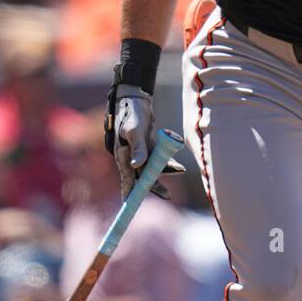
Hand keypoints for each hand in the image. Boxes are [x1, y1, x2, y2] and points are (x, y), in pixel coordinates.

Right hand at [104, 82, 179, 199]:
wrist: (134, 96)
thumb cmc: (131, 111)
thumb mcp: (134, 130)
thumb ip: (138, 148)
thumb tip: (137, 166)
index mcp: (122, 154)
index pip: (126, 177)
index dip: (130, 191)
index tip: (132, 203)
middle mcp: (128, 154)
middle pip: (140, 175)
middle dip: (153, 185)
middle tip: (168, 195)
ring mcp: (137, 149)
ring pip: (150, 166)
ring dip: (163, 170)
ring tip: (180, 170)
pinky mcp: (145, 144)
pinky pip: (155, 157)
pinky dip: (165, 160)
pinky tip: (178, 164)